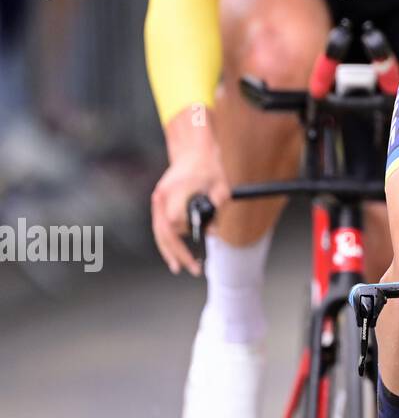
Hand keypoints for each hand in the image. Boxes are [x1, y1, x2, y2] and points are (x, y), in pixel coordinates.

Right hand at [151, 143, 229, 275]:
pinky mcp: (159, 201)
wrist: (193, 149)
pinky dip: (166, 241)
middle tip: (193, 269)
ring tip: (178, 267)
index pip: (176, 222)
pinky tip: (173, 255)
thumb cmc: (209, 166)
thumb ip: (219, 209)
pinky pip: (160, 226)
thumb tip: (214, 234)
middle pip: (165, 233)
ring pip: (159, 232)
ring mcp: (158, 199)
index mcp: (176, 191)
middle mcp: (162, 197)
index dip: (188, 234)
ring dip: (169, 251)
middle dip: (178, 253)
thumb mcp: (221, 186)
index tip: (204, 237)